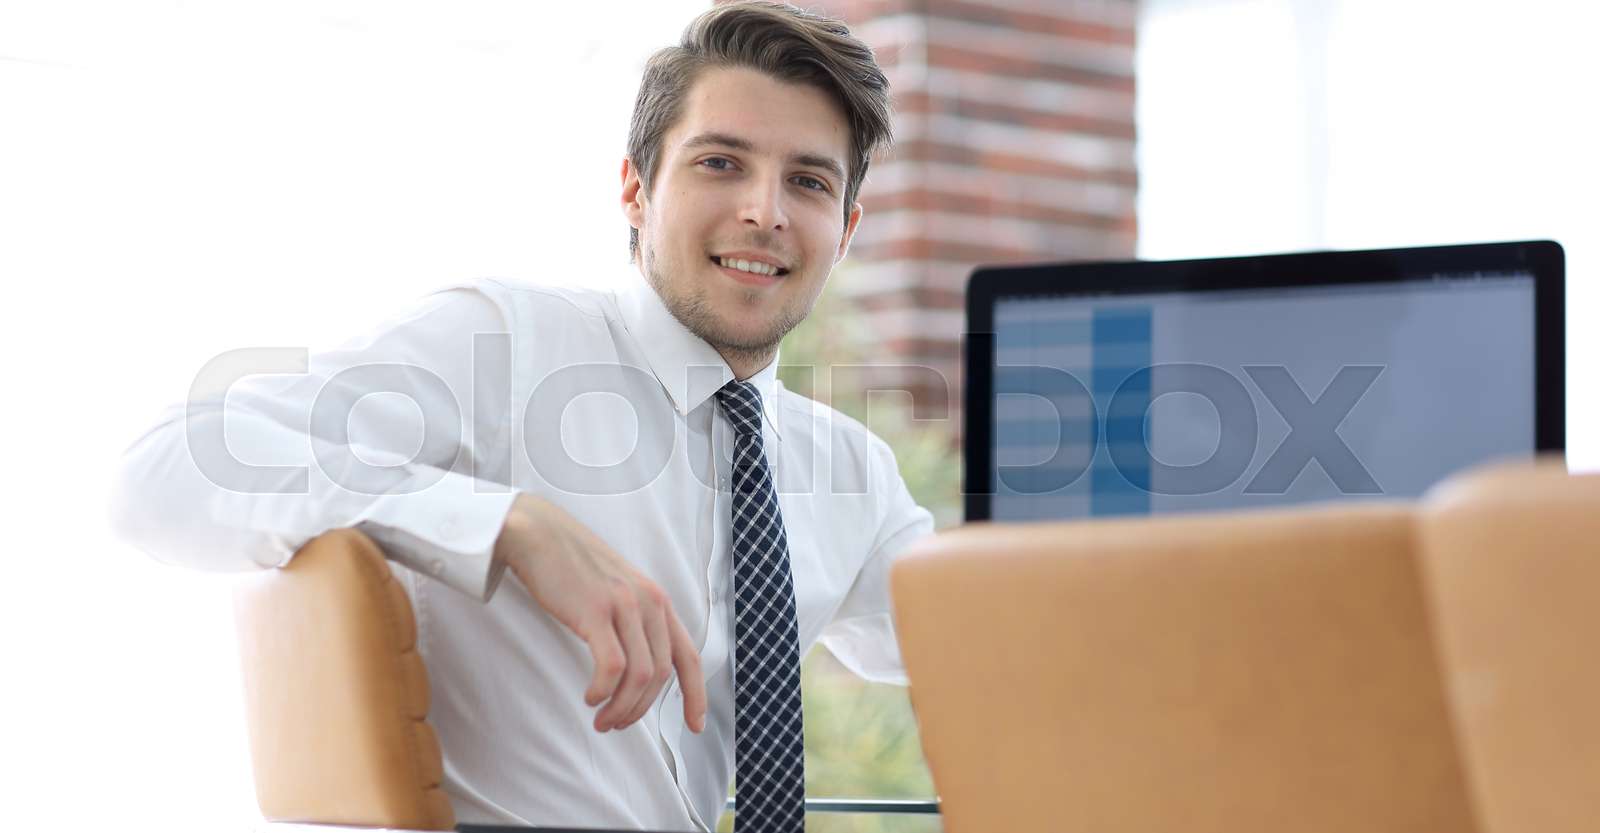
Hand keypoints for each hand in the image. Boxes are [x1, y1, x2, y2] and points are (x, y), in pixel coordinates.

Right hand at [494, 492, 707, 734]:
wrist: (539, 534)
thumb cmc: (573, 569)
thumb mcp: (619, 591)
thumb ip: (636, 621)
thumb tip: (641, 670)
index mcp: (658, 601)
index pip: (688, 656)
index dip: (696, 695)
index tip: (695, 726)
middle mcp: (649, 602)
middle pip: (661, 675)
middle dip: (640, 710)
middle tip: (616, 725)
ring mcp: (624, 605)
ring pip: (640, 676)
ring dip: (622, 708)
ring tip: (602, 720)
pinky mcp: (595, 610)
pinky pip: (611, 666)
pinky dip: (603, 691)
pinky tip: (590, 697)